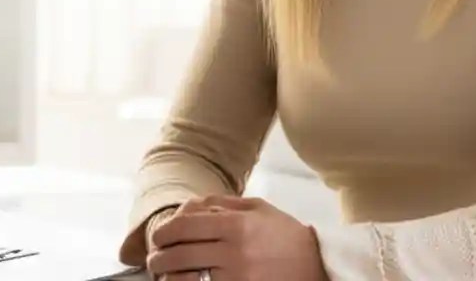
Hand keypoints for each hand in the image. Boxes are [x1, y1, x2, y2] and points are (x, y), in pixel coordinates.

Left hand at [146, 195, 328, 280]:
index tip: (158, 238)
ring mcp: (238, 277)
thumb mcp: (260, 209)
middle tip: (154, 261)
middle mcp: (234, 251)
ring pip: (188, 279)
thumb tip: (193, 203)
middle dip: (159, 259)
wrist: (320, 267)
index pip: (185, 226)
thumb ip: (225, 203)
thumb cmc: (288, 237)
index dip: (164, 233)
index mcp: (236, 225)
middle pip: (181, 254)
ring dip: (170, 279)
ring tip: (165, 277)